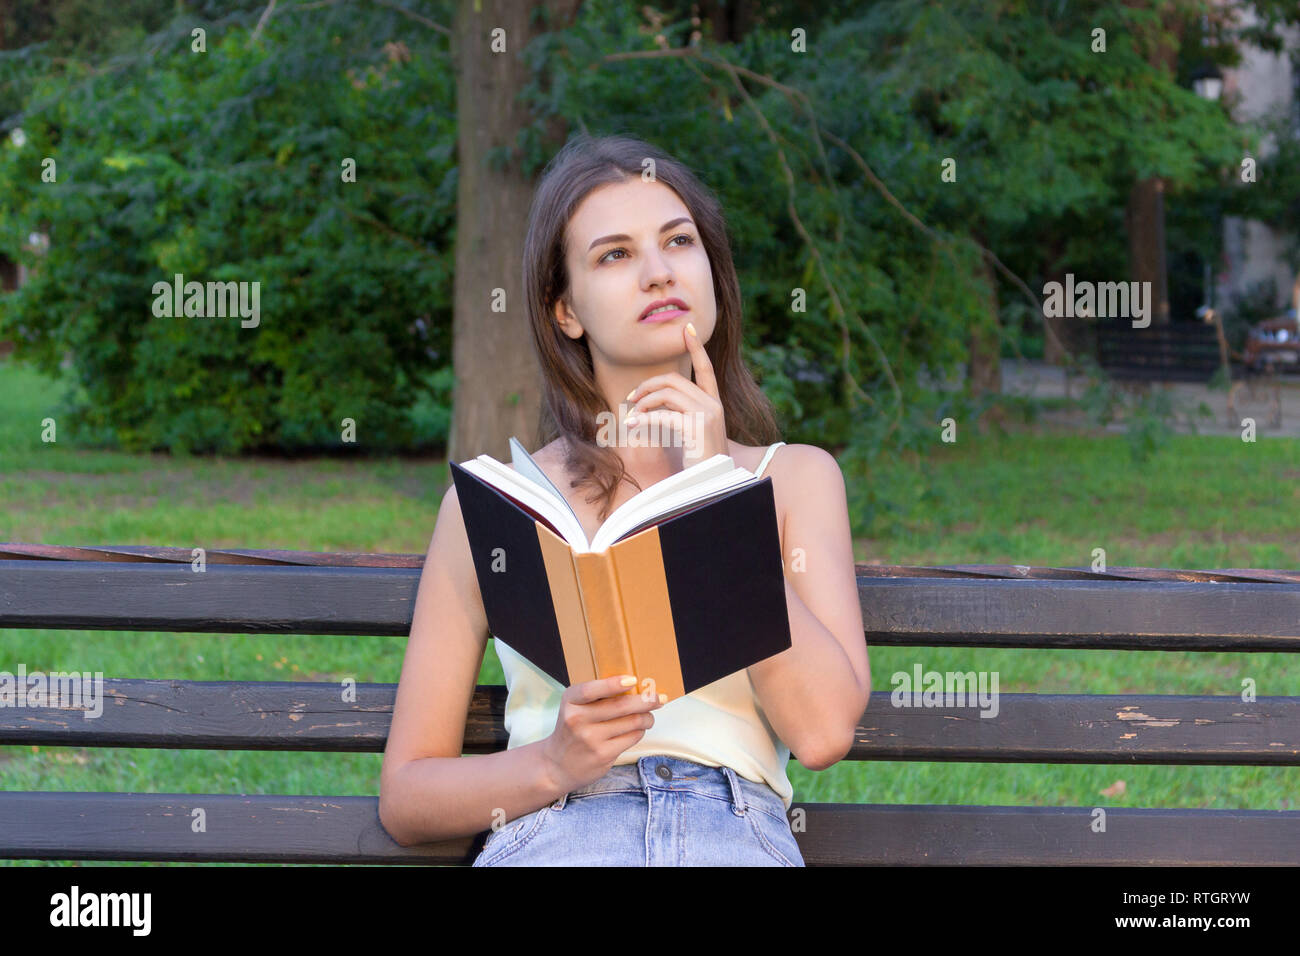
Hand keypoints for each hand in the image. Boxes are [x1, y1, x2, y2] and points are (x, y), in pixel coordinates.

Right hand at [541, 674, 666, 794]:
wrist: (557, 765)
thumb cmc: (572, 730)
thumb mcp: (574, 708)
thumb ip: (596, 696)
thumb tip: (635, 686)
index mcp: (570, 702)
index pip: (591, 690)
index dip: (613, 684)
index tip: (632, 680)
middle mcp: (578, 720)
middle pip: (621, 706)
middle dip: (646, 700)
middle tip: (658, 697)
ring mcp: (590, 739)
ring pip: (632, 722)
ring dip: (647, 717)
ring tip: (648, 716)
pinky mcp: (603, 754)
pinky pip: (632, 737)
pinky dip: (640, 731)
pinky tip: (637, 729)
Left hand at [624, 322, 727, 465]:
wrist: (713, 485)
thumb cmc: (699, 464)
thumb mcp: (691, 434)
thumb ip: (680, 415)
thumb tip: (651, 402)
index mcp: (715, 405)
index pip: (706, 369)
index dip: (697, 347)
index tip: (687, 329)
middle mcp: (714, 406)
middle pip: (674, 380)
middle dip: (648, 386)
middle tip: (631, 398)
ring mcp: (707, 415)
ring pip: (667, 393)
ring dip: (644, 402)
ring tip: (632, 415)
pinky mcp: (696, 428)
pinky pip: (663, 414)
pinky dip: (644, 418)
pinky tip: (633, 424)